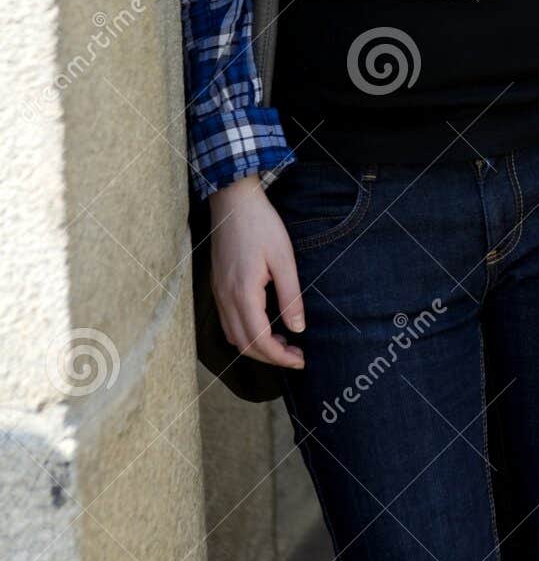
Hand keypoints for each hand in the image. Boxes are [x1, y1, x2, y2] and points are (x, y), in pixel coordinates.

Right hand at [208, 175, 306, 368]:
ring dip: (257, 347)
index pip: (259, 340)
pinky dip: (245, 333)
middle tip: (295, 354)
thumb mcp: (284, 258)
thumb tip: (297, 328)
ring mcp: (218, 293)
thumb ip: (290, 296)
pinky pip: (227, 322)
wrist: (233, 201)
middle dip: (270, 357)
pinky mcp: (217, 286)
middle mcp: (225, 298)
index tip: (300, 359)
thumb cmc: (261, 225)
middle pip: (244, 345)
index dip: (280, 356)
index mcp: (243, 293)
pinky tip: (263, 325)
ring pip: (233, 336)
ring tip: (283, 342)